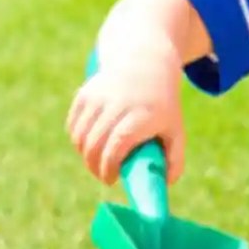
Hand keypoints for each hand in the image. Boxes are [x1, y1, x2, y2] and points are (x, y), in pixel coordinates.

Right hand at [65, 45, 186, 185]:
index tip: (111, 179)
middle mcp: (118, 104)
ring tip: (98, 161)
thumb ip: (175, 159)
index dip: (109, 167)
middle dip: (95, 167)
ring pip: (81, 137)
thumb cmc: (161, 105)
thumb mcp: (175, 129)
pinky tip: (89, 144)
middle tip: (104, 176)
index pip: (117, 146)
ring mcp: (98, 97)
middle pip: (95, 144)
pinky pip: (73, 125)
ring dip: (85, 155)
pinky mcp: (85, 94)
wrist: (146, 64)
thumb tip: (164, 184)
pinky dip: (78, 139)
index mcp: (142, 115)